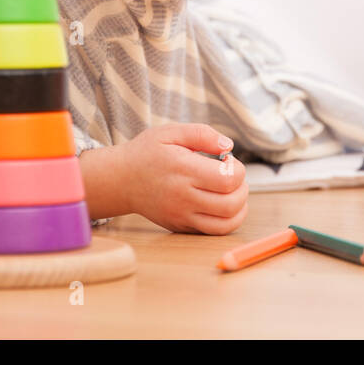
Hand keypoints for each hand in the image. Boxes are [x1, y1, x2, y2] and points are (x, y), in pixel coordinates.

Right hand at [118, 123, 247, 233]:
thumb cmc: (147, 153)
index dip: (238, 169)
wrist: (121, 180)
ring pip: (226, 223)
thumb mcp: (170, 132)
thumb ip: (202, 134)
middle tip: (232, 176)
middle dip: (242, 188)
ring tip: (232, 192)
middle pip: (231, 203)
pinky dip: (228, 220)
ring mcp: (182, 215)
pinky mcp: (181, 226)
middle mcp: (183, 197)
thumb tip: (228, 146)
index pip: (228, 179)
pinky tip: (223, 204)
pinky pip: (214, 231)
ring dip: (240, 207)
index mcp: (183, 170)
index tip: (227, 161)